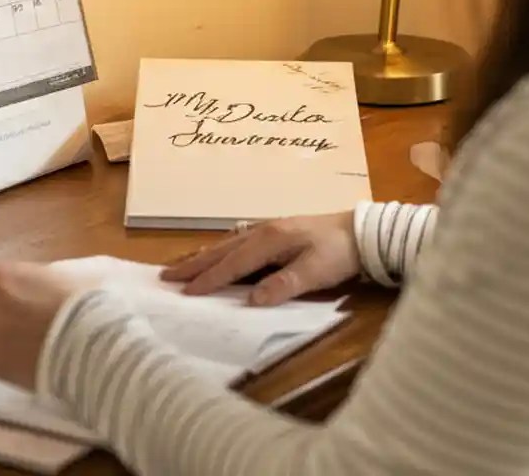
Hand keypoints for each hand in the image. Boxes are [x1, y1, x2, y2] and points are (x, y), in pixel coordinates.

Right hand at [162, 212, 359, 305]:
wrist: (363, 232)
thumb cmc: (341, 252)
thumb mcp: (316, 272)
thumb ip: (284, 284)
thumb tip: (252, 299)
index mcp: (270, 240)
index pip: (232, 264)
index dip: (209, 280)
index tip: (186, 292)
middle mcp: (263, 231)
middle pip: (221, 251)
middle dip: (194, 264)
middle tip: (166, 275)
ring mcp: (267, 229)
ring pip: (227, 244)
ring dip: (203, 256)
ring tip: (181, 264)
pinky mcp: (275, 231)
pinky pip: (238, 241)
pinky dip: (221, 249)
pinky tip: (217, 252)